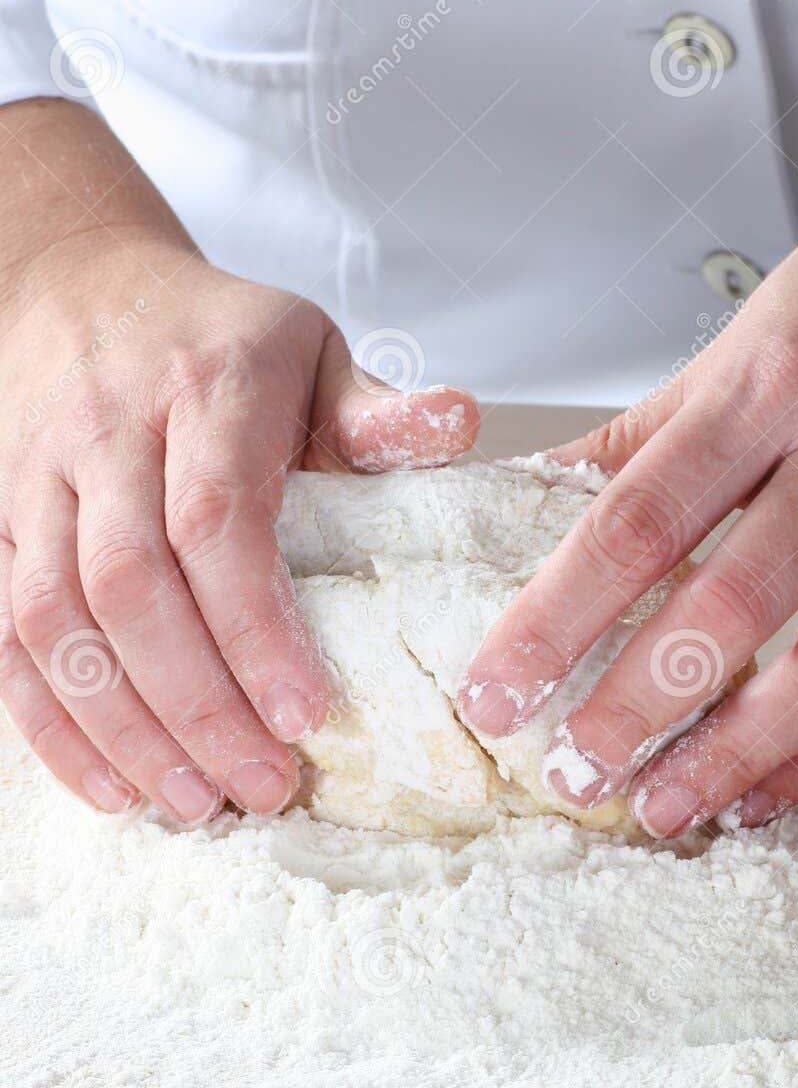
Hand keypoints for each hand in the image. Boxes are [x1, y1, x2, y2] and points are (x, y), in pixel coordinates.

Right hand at [0, 102, 477, 819]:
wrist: (79, 285)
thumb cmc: (217, 340)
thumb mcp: (310, 351)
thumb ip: (375, 413)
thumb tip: (461, 426)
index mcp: (204, 388)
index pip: (217, 520)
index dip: (254, 628)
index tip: (306, 715)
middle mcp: (106, 432)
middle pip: (131, 586)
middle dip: (198, 703)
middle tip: (263, 786)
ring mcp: (36, 480)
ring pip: (55, 620)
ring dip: (123, 727)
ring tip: (195, 803)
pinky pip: (3, 634)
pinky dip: (51, 724)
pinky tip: (110, 788)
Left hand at [460, 51, 797, 835]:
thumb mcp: (756, 324)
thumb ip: (655, 428)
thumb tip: (550, 495)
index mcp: (776, 383)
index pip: (637, 524)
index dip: (555, 620)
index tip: (496, 688)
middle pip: (727, 609)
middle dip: (635, 708)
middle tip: (569, 769)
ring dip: (733, 754)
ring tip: (661, 807)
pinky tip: (762, 791)